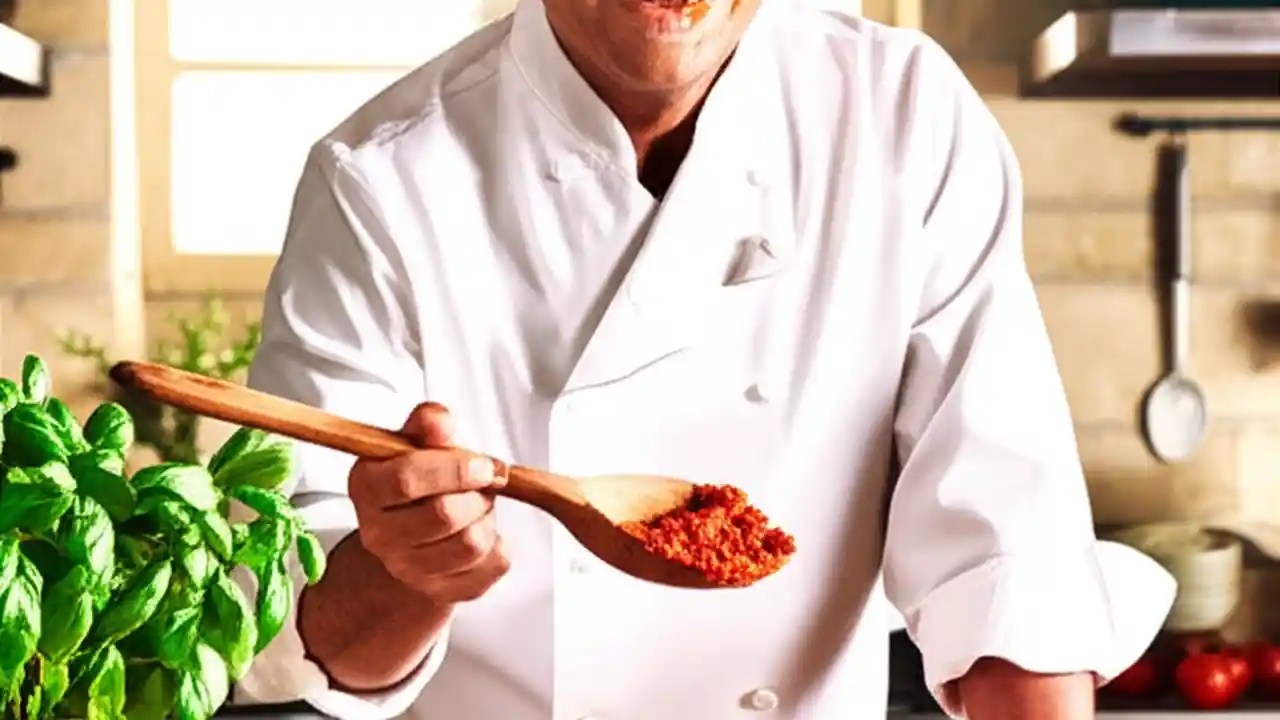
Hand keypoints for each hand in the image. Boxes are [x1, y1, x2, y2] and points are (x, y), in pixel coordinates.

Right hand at [348, 402, 509, 603]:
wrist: (413, 531)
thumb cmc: (420, 479)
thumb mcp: (418, 441)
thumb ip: (429, 423)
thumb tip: (440, 421)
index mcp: (366, 487)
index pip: (407, 479)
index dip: (455, 469)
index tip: (482, 464)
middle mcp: (378, 534)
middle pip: (443, 515)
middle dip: (477, 494)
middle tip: (483, 484)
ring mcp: (407, 569)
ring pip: (470, 544)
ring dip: (488, 518)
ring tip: (480, 506)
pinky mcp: (442, 591)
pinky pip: (491, 566)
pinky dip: (499, 543)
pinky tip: (481, 530)